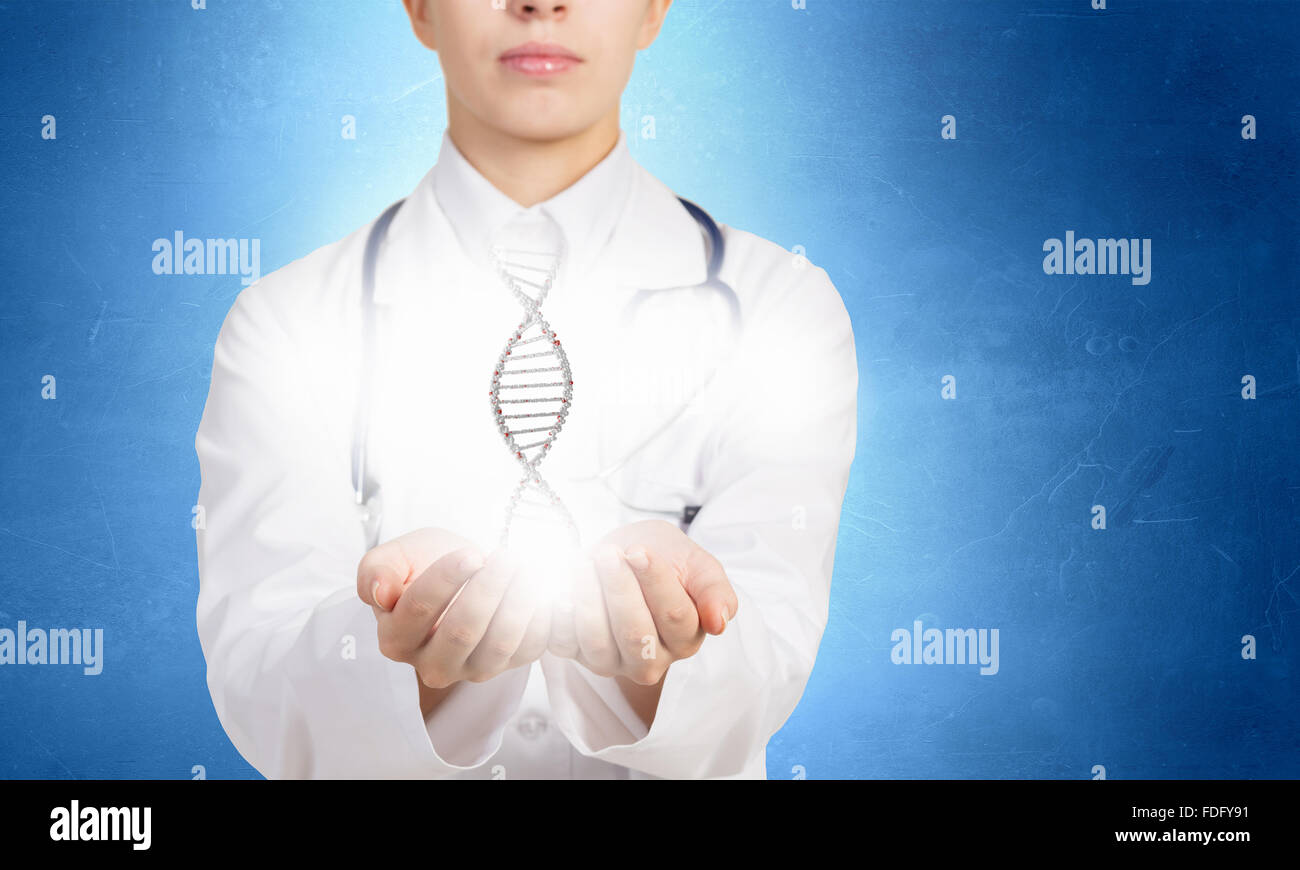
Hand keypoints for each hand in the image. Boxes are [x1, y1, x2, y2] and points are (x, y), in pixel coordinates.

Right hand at [356, 528, 550, 689]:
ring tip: (525, 566)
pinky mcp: (509, 666)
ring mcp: (472, 671)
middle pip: (462, 631)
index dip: (446, 580)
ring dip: (518, 599)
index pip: (419, 610)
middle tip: (507, 556)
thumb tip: (380, 591)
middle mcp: (431, 665)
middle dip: (488, 588)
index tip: (470, 554)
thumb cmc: (424, 564)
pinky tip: (539, 587)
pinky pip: (530, 646)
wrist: (464, 572)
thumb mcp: (395, 556)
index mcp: (395, 639)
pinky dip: (539, 614)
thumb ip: (376, 569)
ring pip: (499, 642)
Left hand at [549, 519, 737, 685]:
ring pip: (598, 642)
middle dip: (620, 590)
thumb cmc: (662, 556)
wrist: (619, 555)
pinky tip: (562, 587)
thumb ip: (714, 589)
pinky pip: (563, 642)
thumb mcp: (695, 562)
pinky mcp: (577, 655)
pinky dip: (559, 614)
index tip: (638, 551)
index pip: (675, 616)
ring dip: (588, 599)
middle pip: (637, 634)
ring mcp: (612, 661)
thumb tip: (720, 621)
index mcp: (687, 637)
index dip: (655, 583)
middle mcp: (652, 659)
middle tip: (608, 554)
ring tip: (584, 563)